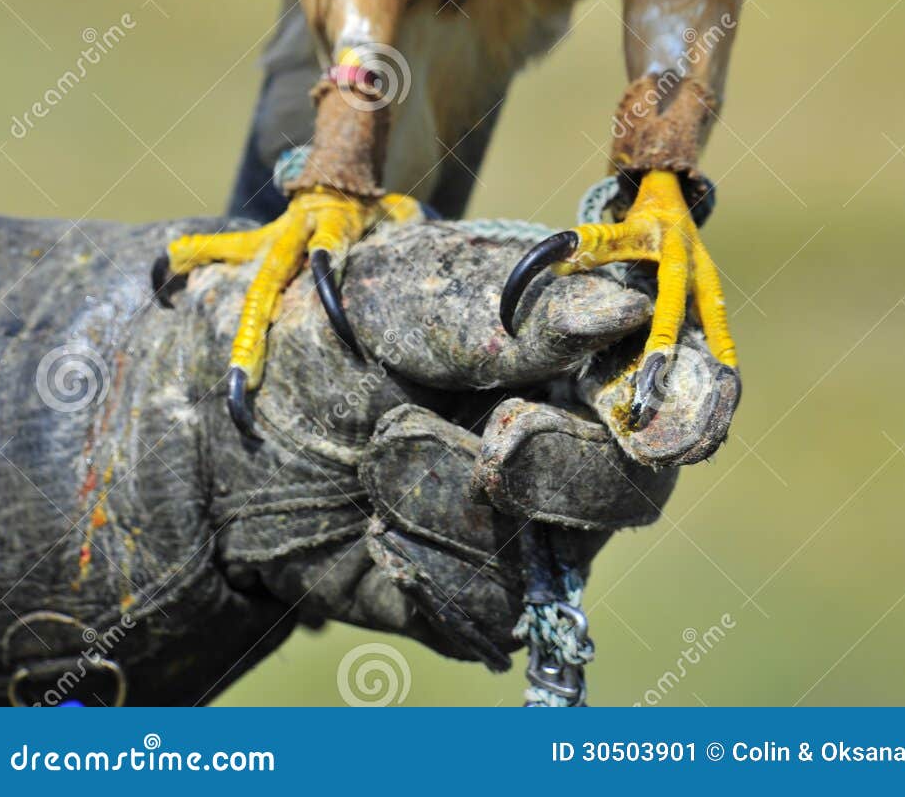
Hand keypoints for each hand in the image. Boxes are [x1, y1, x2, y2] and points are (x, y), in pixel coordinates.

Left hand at [205, 219, 737, 668]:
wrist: (218, 434)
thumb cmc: (318, 329)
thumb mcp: (398, 295)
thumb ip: (509, 309)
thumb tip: (624, 306)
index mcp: (576, 336)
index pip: (680, 373)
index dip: (685, 400)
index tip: (645, 419)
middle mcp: (575, 429)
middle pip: (639, 480)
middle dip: (560, 465)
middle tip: (494, 444)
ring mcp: (536, 519)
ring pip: (560, 548)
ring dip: (453, 500)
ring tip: (376, 451)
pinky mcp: (486, 594)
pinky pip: (495, 609)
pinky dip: (424, 563)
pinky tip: (374, 524)